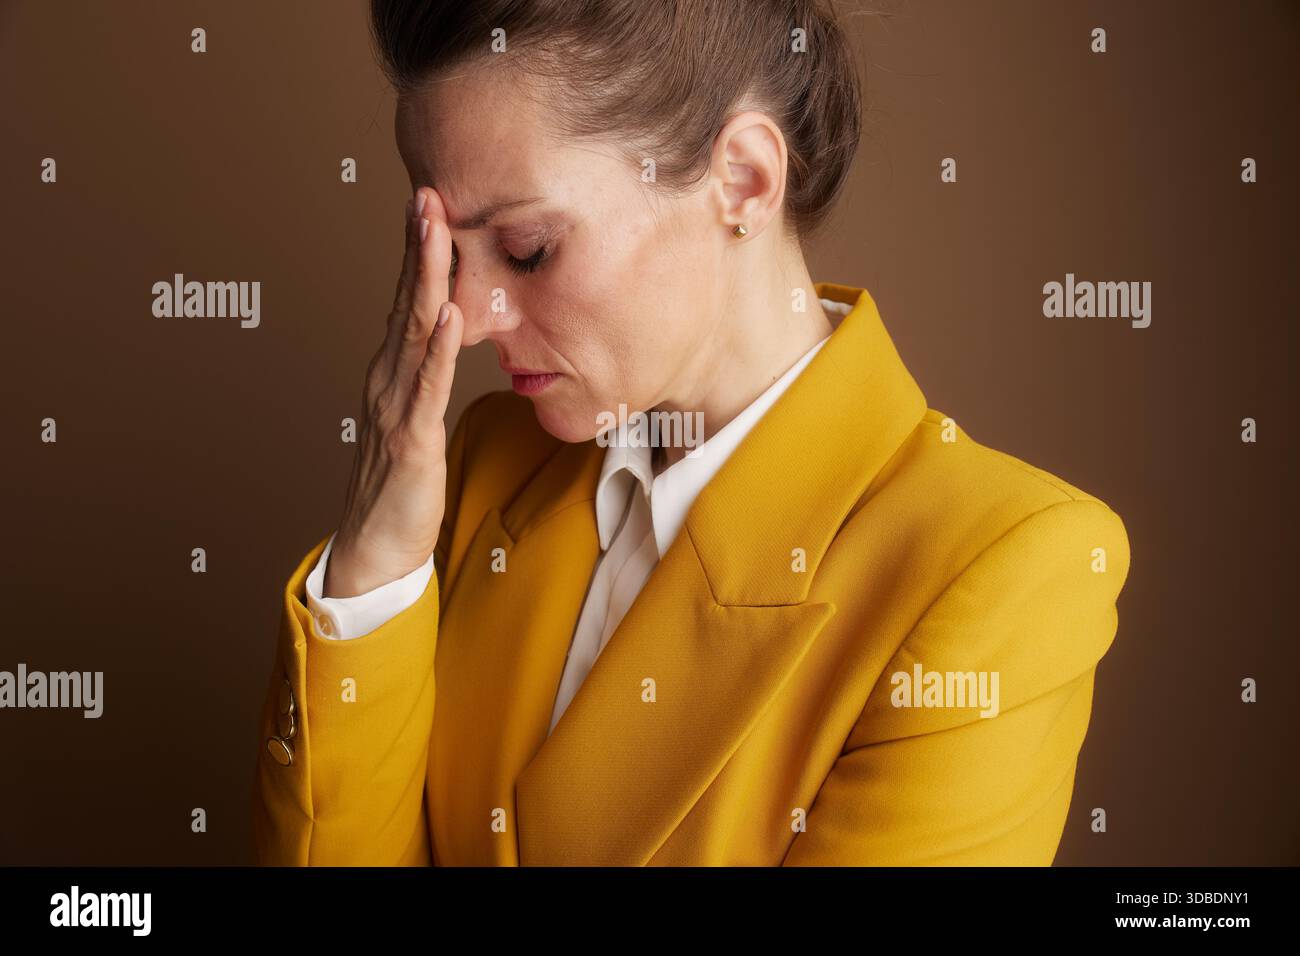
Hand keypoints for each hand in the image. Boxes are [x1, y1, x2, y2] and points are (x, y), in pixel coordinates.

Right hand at [324, 187, 464, 597]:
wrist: (377, 546)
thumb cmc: (401, 484)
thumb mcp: (415, 416)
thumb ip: (427, 375)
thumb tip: (448, 334)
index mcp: (390, 372)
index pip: (408, 301)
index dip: (417, 253)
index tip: (429, 204)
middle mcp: (386, 379)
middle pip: (407, 302)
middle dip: (418, 246)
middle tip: (426, 192)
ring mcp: (395, 407)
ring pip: (415, 332)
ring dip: (427, 279)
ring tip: (436, 231)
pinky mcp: (411, 440)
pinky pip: (428, 389)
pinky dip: (440, 351)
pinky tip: (453, 316)